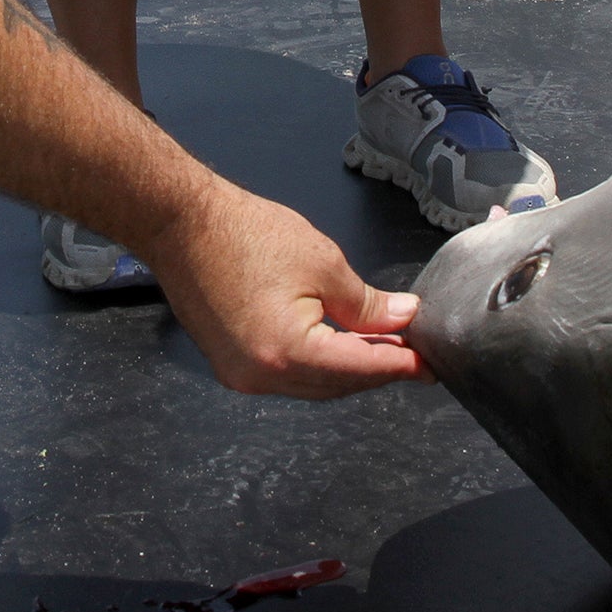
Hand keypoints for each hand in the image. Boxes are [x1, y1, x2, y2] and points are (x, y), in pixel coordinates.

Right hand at [138, 186, 425, 397]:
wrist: (181, 224)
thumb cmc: (247, 234)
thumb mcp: (323, 263)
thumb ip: (367, 303)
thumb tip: (403, 319)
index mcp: (287, 353)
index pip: (360, 369)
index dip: (400, 366)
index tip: (430, 364)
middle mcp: (261, 377)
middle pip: (337, 386)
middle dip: (377, 369)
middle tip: (412, 352)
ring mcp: (241, 377)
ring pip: (313, 386)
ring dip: (349, 369)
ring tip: (383, 346)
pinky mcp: (230, 366)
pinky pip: (287, 376)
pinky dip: (318, 365)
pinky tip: (341, 344)